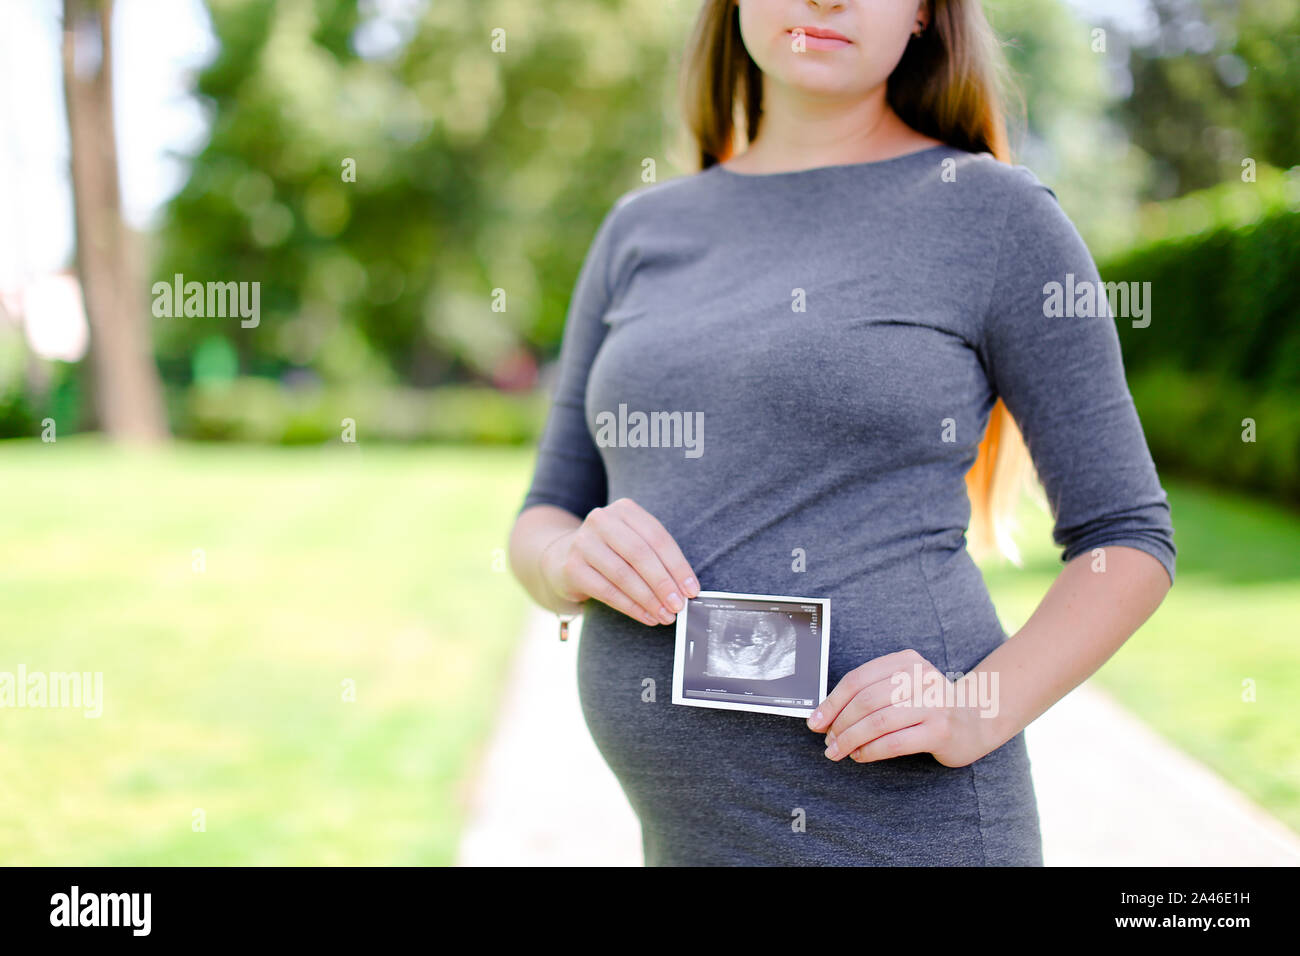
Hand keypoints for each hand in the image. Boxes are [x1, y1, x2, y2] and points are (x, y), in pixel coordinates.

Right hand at [540, 497, 699, 626]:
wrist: (564, 557)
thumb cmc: (613, 552)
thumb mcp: (634, 543)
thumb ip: (658, 559)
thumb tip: (686, 590)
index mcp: (624, 509)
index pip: (657, 537)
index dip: (678, 565)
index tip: (692, 589)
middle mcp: (601, 520)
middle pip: (640, 554)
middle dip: (663, 583)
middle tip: (679, 605)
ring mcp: (583, 543)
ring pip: (623, 574)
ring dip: (649, 599)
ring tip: (665, 616)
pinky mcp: (572, 567)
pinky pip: (607, 591)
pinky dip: (631, 607)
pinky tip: (646, 617)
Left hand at [806, 649, 991, 767]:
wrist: (977, 720)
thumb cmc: (928, 706)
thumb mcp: (903, 688)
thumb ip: (870, 694)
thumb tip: (825, 716)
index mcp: (906, 660)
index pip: (858, 679)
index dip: (832, 702)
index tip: (815, 721)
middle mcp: (921, 676)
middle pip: (865, 700)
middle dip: (839, 724)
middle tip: (827, 741)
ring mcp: (934, 703)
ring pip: (877, 722)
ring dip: (850, 739)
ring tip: (838, 751)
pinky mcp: (941, 729)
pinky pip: (894, 742)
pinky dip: (870, 751)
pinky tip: (860, 756)